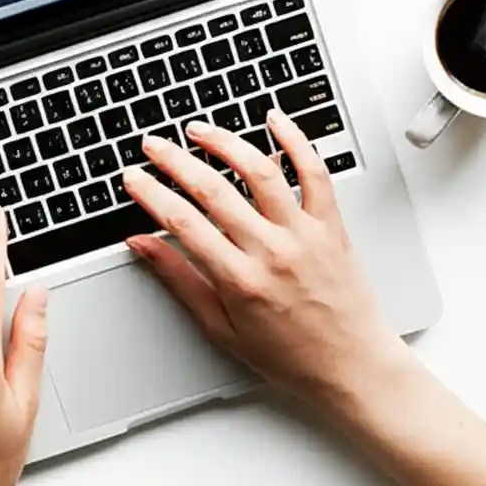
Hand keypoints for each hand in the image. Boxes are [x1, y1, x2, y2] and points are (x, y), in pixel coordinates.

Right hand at [123, 111, 413, 407]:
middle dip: (175, 161)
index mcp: (240, 281)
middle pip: (213, 190)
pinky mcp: (332, 225)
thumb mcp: (222, 329)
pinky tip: (275, 120)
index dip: (151, 194)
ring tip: (200, 131)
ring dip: (225, 143)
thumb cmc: (291, 356)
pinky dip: (296, 140)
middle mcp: (272, 251)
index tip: (134, 177)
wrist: (352, 364)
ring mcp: (305, 234)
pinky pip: (315, 172)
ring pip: (260, 171)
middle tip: (154, 145)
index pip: (183, 222)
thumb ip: (180, 281)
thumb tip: (143, 246)